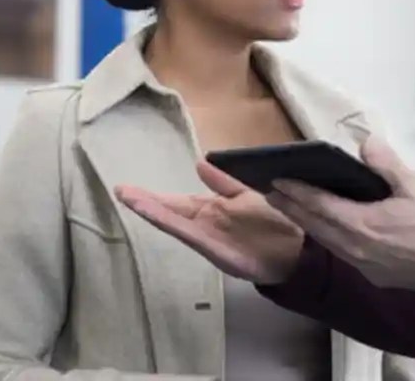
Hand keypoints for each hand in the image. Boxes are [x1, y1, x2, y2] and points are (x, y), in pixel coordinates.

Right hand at [115, 161, 303, 284]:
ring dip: (150, 209)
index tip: (128, 186)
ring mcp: (207, 234)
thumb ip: (222, 183)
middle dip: (145, 200)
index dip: (154, 195)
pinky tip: (153, 213)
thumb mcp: (245, 196)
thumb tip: (200, 163)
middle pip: (170, 208)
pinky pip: (187, 232)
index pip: (178, 200)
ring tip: (127, 196)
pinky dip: (169, 222)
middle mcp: (205, 221)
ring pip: (173, 219)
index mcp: (212, 209)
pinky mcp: (212, 246)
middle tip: (119, 189)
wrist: (295, 251)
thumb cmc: (273, 223)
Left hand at [267, 137, 414, 290]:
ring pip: (330, 243)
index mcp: (363, 225)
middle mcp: (358, 249)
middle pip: (317, 227)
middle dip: (293, 209)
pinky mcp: (380, 276)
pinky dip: (331, 239)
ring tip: (295, 210)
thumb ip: (386, 164)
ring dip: (310, 225)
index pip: (320, 205)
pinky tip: (332, 232)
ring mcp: (368, 266)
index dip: (297, 192)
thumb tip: (366, 143)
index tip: (276, 180)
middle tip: (273, 193)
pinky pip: (346, 255)